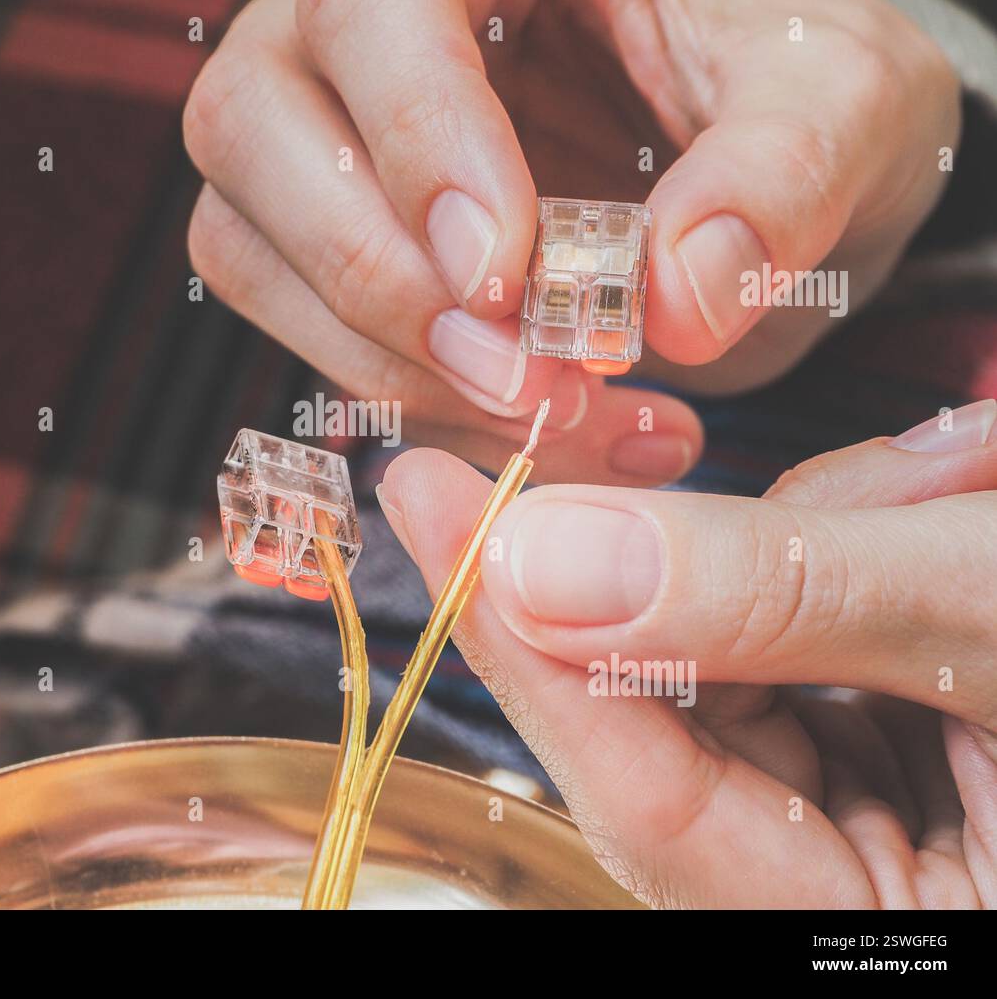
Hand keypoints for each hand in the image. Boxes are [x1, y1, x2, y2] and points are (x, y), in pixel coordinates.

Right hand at [183, 0, 957, 483]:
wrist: (750, 167)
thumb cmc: (782, 91)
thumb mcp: (840, 102)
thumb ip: (783, 174)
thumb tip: (676, 298)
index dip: (418, 135)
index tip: (507, 278)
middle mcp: (351, 21)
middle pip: (252, 120)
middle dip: (378, 276)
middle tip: (522, 377)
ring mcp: (317, 136)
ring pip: (246, 243)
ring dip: (384, 360)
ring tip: (549, 417)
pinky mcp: (321, 249)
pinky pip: (300, 329)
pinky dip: (404, 402)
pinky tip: (528, 430)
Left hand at [377, 399, 996, 907]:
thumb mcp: (994, 616)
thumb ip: (778, 593)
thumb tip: (545, 561)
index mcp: (874, 931)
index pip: (646, 798)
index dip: (524, 644)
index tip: (430, 501)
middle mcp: (851, 879)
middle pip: (674, 713)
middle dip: (669, 560)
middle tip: (579, 438)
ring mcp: (871, 797)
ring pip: (738, 641)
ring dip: (820, 532)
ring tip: (956, 485)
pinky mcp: (886, 718)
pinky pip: (804, 615)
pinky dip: (853, 533)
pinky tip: (947, 490)